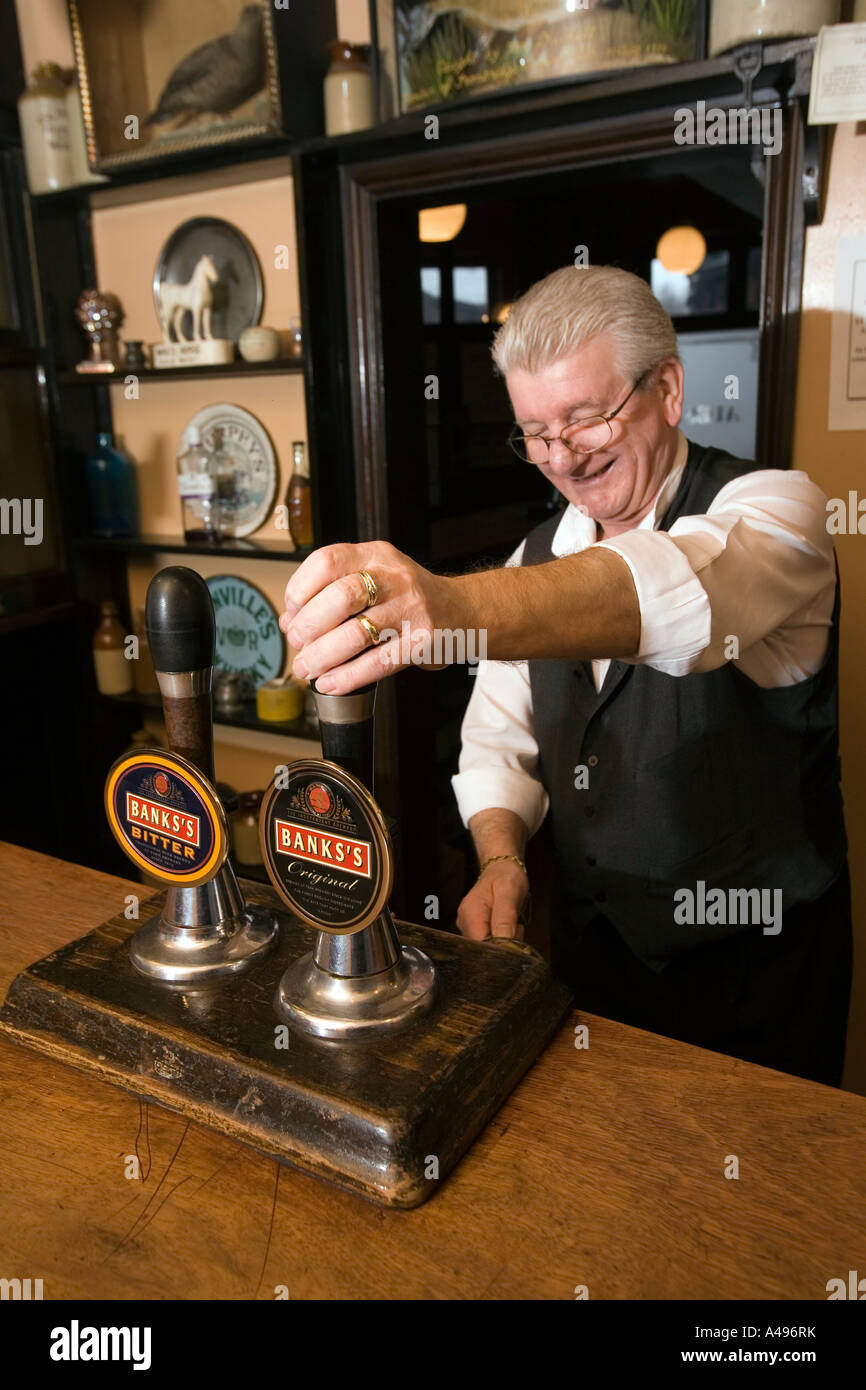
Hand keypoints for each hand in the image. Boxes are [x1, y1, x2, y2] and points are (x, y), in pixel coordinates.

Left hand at [280, 541, 465, 693]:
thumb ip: (331, 594)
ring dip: (323, 656)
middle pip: (340, 596)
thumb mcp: (373, 580)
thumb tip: (290, 621)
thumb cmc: (407, 598)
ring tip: (308, 669)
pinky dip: (349, 676)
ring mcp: (411, 608)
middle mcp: (394, 576)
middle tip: (299, 644)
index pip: (326, 562)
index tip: (291, 613)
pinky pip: (379, 662)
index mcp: (375, 555)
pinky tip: (331, 683)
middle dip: (309, 626)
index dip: (300, 590)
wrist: (462, 611)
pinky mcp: (423, 641)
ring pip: (357, 633)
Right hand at [456, 861, 528, 941]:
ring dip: (505, 941)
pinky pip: (489, 942)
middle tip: (516, 926)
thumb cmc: (506, 876)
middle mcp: (465, 921)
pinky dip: (502, 938)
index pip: (481, 944)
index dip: (499, 946)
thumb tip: (504, 941)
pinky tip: (507, 926)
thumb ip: (505, 918)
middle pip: (484, 948)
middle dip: (504, 943)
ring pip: (488, 947)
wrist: (501, 869)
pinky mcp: (475, 928)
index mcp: (470, 912)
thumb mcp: (510, 892)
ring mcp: (468, 925)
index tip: (514, 935)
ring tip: (512, 922)